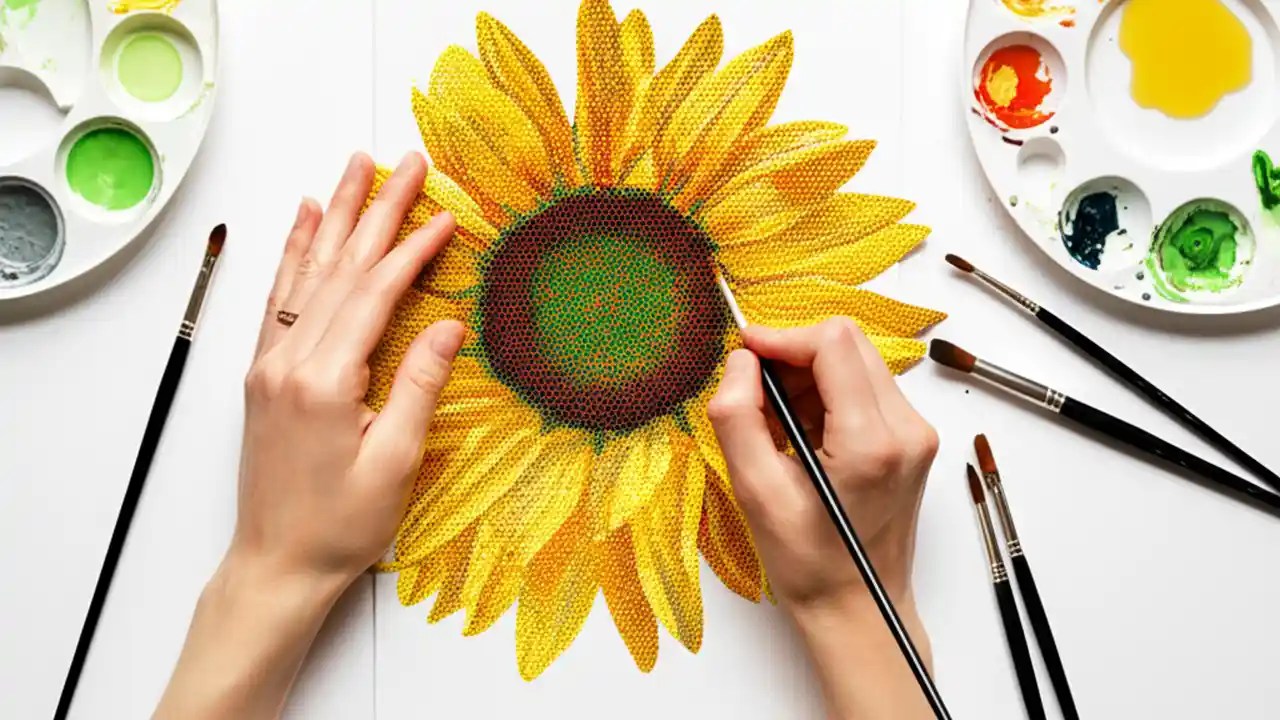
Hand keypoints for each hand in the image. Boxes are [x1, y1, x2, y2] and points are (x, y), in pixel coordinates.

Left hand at [233, 151, 464, 588]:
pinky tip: (304, 221)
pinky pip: (279, 297)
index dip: (412, 249)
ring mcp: (269, 364)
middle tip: (404, 161)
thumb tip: (449, 325)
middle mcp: (288, 361)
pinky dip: (293, 253)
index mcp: (323, 381)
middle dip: (376, 209)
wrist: (277, 565)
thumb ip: (418, 387)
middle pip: (340, 268)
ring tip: (354, 169)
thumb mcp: (394, 463)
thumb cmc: (340, 525)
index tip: (445, 214)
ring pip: (307, 272)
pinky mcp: (263, 374)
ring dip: (334, 216)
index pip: (375, 294)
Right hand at [708, 318, 937, 718]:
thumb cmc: (809, 564)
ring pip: (857, 361)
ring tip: (777, 421)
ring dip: (810, 375)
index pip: (833, 343)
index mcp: (871, 443)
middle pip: (848, 343)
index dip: (781, 338)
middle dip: (794, 354)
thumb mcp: (755, 493)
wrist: (858, 608)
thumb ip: (738, 417)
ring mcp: (916, 434)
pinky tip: (803, 432)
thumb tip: (740, 362)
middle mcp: (907, 430)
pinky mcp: (913, 440)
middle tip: (756, 390)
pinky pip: (866, 388)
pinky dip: (828, 395)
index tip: (744, 354)